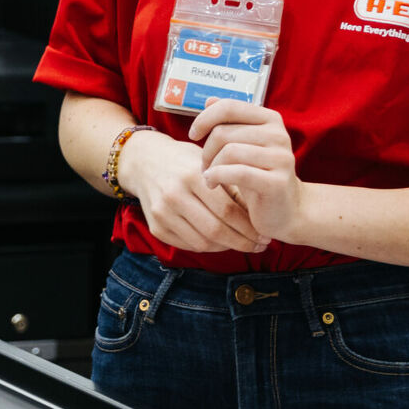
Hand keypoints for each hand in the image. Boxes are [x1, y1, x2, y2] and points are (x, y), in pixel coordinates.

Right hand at [116, 129, 263, 254]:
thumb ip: (232, 186)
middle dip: (242, 242)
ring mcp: (162, 213)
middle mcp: (174, 195)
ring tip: (241, 243)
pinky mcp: (155, 227)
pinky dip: (208, 246)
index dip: (249, 227)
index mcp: (192, 175)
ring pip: (202, 242)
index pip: (227, 210)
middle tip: (259, 246)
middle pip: (216, 230)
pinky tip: (220, 241)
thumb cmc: (184, 161)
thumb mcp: (209, 163)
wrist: (144, 161)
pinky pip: (188, 245)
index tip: (264, 235)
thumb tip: (260, 215)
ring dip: (226, 247)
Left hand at [190, 101, 306, 243]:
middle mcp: (279, 134)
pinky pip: (237, 172)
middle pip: (224, 132)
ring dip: (211, 166)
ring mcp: (281, 158)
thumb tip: (209, 100)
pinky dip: (218, 177)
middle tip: (204, 167)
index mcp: (270, 120)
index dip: (204, 119)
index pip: (229, 107)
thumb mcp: (243, 146)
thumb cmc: (258, 176)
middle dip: (206, 150)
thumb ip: (229, 123)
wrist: (286, 212)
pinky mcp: (277, 182)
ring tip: (208, 177)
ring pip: (229, 151)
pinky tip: (212, 184)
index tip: (194, 135)